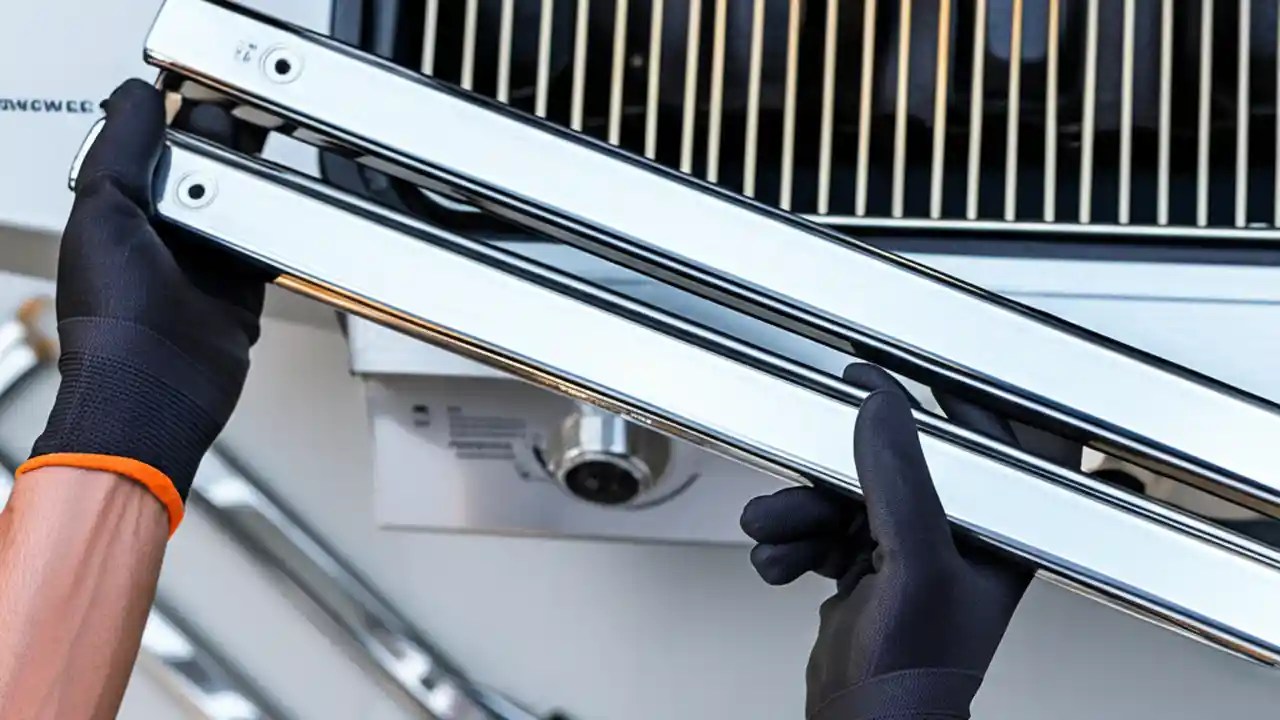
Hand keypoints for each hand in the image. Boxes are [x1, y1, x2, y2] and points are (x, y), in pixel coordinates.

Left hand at [18, 79, 267, 535]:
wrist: (157, 389)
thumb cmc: (114, 321)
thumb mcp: (103, 212)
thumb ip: (121, 151)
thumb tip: (137, 96)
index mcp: (116, 208)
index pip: (151, 143)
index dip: (176, 112)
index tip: (204, 85)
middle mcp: (159, 231)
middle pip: (201, 168)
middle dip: (223, 139)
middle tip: (249, 105)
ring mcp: (201, 259)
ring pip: (236, 200)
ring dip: (252, 177)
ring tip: (271, 140)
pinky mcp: (239, 285)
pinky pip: (264, 242)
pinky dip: (275, 223)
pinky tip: (286, 200)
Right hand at [741, 364, 1050, 718]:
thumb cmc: (914, 678)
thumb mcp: (914, 566)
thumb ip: (900, 482)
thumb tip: (883, 409)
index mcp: (993, 535)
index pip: (987, 445)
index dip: (949, 400)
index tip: (906, 371)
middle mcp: (953, 539)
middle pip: (894, 465)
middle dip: (835, 470)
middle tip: (808, 447)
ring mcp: (906, 554)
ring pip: (845, 496)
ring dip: (798, 509)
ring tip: (775, 527)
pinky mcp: (864, 571)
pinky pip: (820, 529)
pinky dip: (791, 541)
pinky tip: (781, 560)